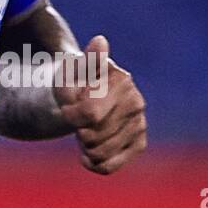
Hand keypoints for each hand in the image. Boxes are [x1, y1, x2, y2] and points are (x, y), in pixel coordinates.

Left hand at [53, 35, 146, 174]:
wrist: (79, 92)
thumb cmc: (72, 78)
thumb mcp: (71, 68)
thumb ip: (86, 60)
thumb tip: (100, 42)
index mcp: (121, 80)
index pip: (90, 114)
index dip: (70, 114)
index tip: (67, 105)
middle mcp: (136, 102)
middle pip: (93, 136)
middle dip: (76, 129)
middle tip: (77, 117)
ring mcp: (140, 123)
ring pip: (99, 153)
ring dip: (83, 145)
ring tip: (83, 129)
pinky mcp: (138, 143)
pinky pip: (110, 166)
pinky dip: (93, 163)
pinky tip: (87, 152)